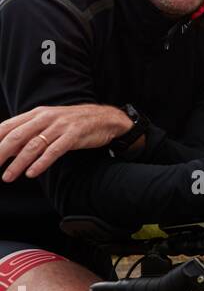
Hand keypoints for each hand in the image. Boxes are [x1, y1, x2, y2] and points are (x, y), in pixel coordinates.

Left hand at [0, 104, 132, 180]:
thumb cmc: (74, 123)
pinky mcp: (74, 135)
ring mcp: (60, 126)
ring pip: (33, 146)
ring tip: (7, 177)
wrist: (105, 118)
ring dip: (18, 163)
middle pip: (16, 137)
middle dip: (0, 153)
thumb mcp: (49, 123)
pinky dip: (41, 163)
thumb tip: (8, 149)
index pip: (7, 127)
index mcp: (36, 114)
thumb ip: (29, 133)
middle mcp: (45, 118)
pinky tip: (32, 173)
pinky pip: (54, 150)